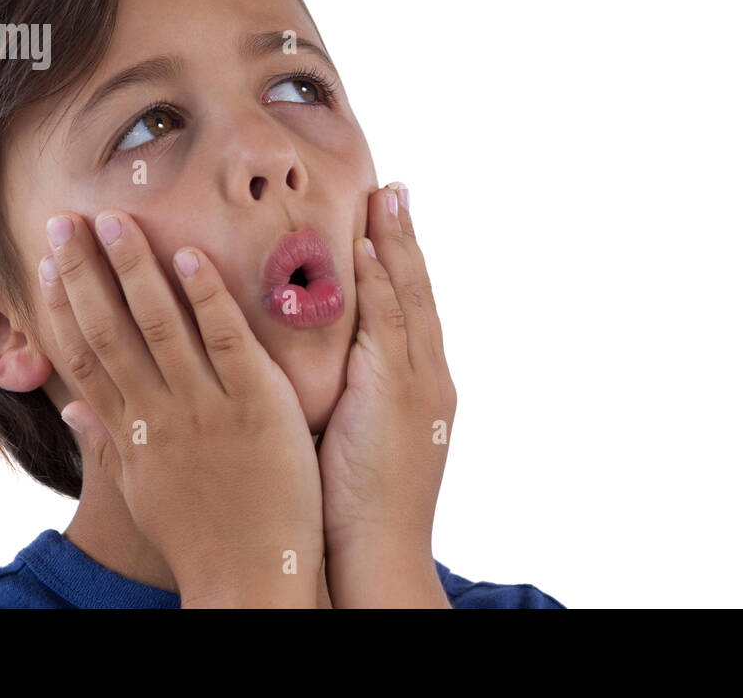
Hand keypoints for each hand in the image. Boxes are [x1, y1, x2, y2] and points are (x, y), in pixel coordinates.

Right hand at [38, 209, 323, 607]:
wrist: (250, 578)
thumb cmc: (200, 536)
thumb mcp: (143, 493)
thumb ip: (106, 445)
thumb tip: (69, 411)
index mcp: (129, 432)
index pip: (83, 356)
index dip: (60, 304)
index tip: (45, 261)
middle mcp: (157, 414)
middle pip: (110, 331)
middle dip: (85, 272)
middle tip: (65, 218)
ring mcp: (205, 408)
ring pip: (161, 325)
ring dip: (135, 268)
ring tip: (116, 218)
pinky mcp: (255, 406)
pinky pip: (228, 341)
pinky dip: (207, 298)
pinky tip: (191, 256)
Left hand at [317, 183, 457, 606]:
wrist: (378, 555)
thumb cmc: (355, 509)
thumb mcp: (356, 440)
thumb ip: (347, 396)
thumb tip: (316, 373)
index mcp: (418, 387)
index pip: (410, 310)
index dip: (400, 263)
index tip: (386, 219)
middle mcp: (426, 376)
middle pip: (418, 292)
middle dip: (405, 239)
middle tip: (395, 188)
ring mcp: (418, 383)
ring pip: (409, 298)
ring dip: (395, 244)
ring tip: (384, 196)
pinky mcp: (400, 393)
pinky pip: (390, 324)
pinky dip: (382, 282)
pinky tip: (364, 245)